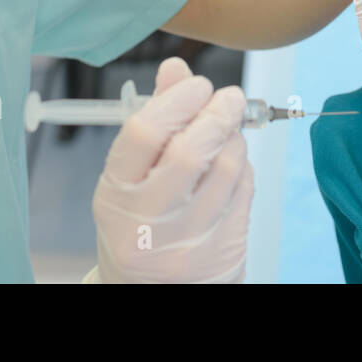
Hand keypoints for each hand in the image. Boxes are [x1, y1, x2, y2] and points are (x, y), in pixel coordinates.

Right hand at [91, 57, 253, 281]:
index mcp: (116, 196)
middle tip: (229, 97)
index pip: (144, 134)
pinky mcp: (226, 249)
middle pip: (191, 151)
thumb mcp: (130, 177)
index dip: (176, 99)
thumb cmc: (141, 222)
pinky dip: (244, 166)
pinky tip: (232, 162)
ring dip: (236, 136)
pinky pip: (245, 190)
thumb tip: (177, 68)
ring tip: (229, 129)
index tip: (196, 84)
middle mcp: (150, 221)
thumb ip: (154, 120)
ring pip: (228, 168)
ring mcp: (190, 240)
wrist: (156, 292)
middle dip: (217, 113)